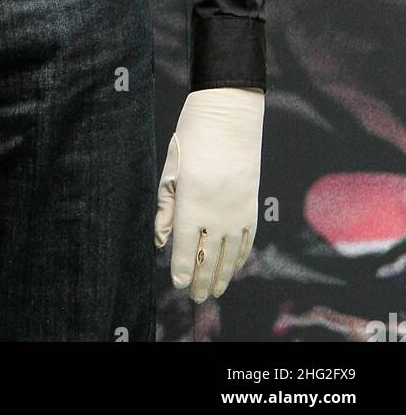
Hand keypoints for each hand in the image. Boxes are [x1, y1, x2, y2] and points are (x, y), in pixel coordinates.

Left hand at [154, 86, 264, 301]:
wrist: (230, 116)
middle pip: (207, 257)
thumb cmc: (192, 138)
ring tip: (215, 291)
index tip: (177, 284)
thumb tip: (161, 241)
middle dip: (200, 280)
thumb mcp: (170, 170)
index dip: (180, 270)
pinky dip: (240, 258)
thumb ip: (165, 208)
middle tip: (196, 298)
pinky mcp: (252, 205)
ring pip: (229, 254)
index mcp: (191, 202)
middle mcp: (216, 212)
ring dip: (222, 275)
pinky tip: (235, 268)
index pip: (183, 247)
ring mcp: (237, 211)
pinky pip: (247, 240)